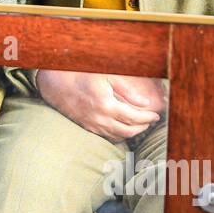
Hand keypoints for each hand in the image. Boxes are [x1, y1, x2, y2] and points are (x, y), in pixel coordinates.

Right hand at [36, 70, 166, 141]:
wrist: (57, 84)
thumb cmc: (83, 76)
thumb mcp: (107, 76)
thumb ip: (127, 91)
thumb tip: (145, 103)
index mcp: (107, 105)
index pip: (134, 117)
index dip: (148, 118)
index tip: (156, 115)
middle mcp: (100, 118)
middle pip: (128, 130)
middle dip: (143, 127)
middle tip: (150, 120)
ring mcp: (93, 125)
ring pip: (119, 136)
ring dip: (132, 132)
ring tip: (140, 125)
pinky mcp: (87, 128)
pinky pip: (108, 137)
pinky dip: (119, 135)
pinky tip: (124, 128)